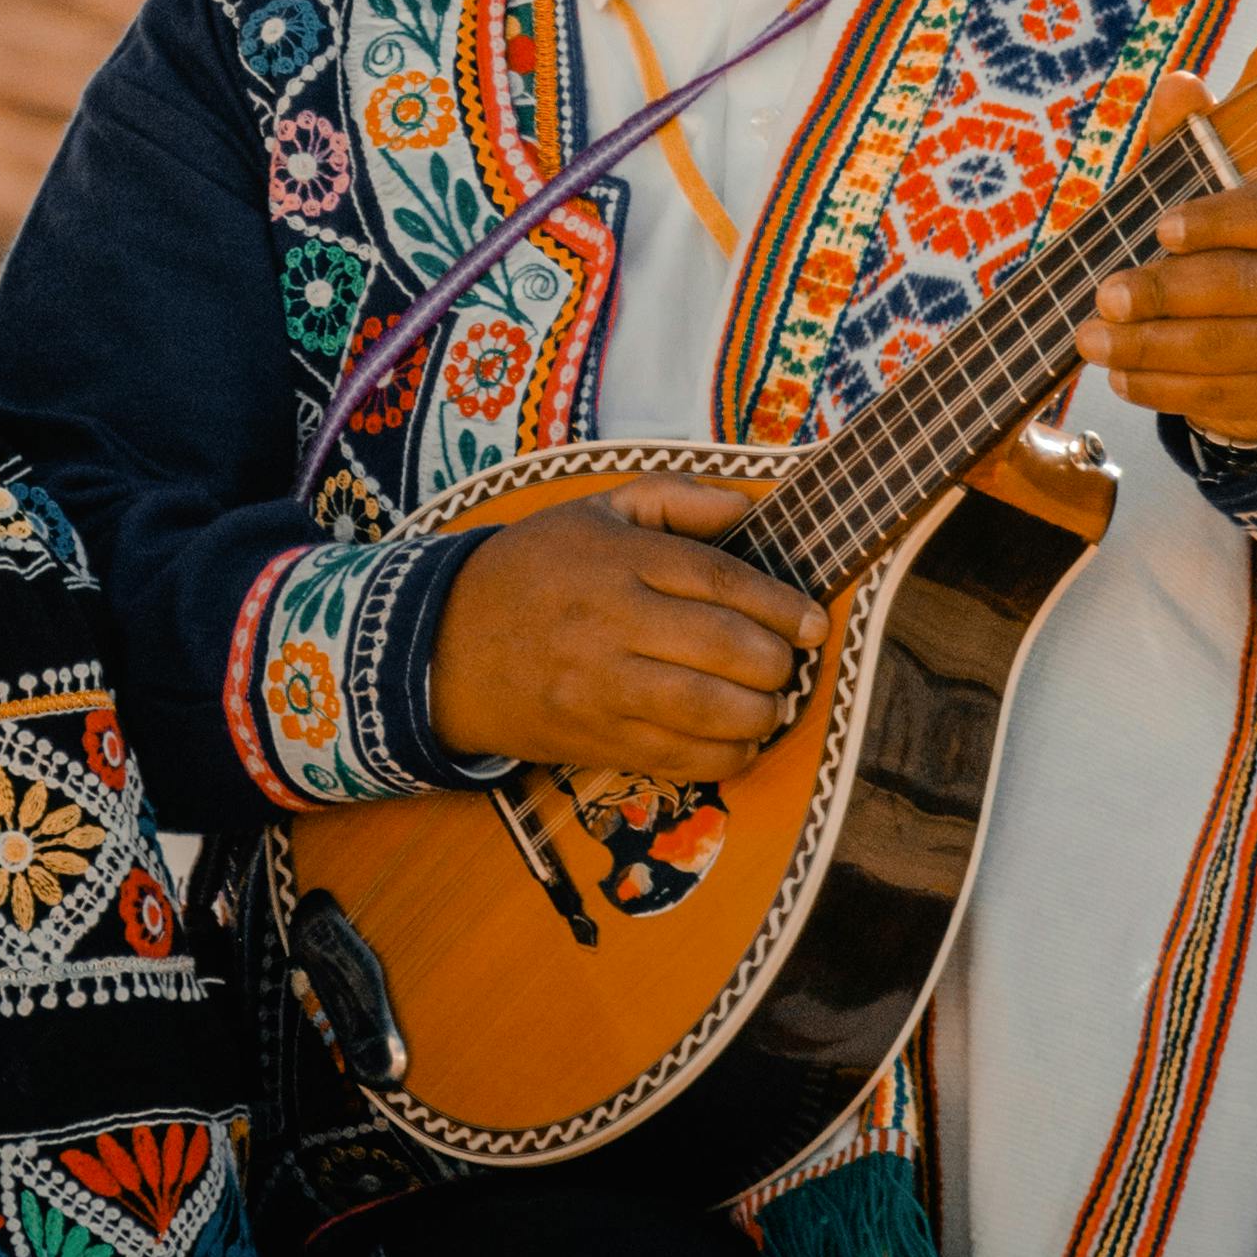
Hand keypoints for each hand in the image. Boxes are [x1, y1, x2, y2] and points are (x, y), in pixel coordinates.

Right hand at [425, 476, 824, 791]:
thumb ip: (674, 497)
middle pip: (726, 647)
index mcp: (616, 558)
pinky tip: (739, 739)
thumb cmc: (531, 570)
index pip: (721, 581)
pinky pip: (679, 759)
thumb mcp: (593, 510)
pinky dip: (727, 756)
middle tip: (790, 663)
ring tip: (771, 703)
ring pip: (710, 710)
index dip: (782, 606)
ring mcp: (601, 688)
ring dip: (761, 713)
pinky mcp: (593, 741)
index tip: (814, 623)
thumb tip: (747, 506)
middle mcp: (611, 622)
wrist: (442, 645)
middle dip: (778, 662)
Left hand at [1081, 169, 1256, 452]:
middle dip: (1162, 293)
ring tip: (1095, 341)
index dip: (1217, 222)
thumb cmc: (1241, 257)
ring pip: (1223, 347)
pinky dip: (1160, 388)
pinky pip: (1219, 395)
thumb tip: (1139, 195)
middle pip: (1239, 286)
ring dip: (1147, 347)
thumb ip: (1193, 208)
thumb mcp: (1232, 220)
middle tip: (1106, 298)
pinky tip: (1121, 377)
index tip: (1162, 231)